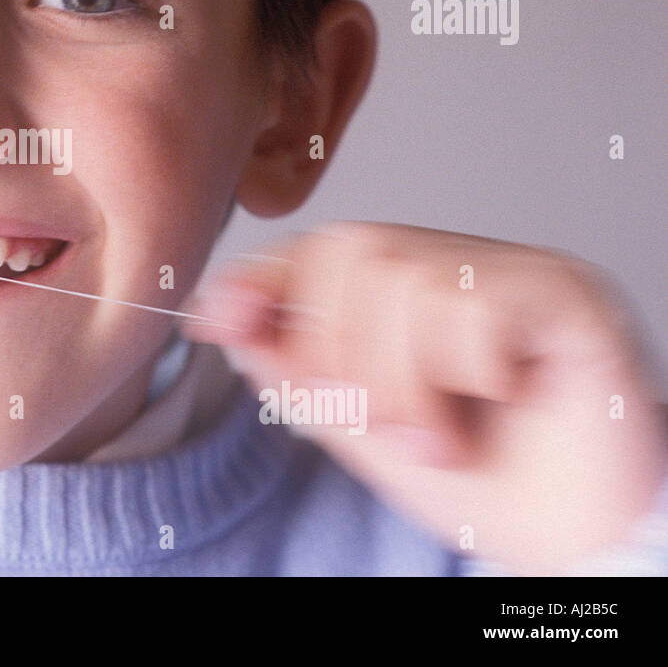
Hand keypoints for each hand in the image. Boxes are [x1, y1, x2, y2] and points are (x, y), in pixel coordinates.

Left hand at [182, 221, 667, 574]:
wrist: (573, 536)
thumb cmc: (476, 480)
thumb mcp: (358, 427)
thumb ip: (294, 368)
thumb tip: (219, 311)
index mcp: (400, 291)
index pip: (313, 253)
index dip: (260, 281)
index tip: (214, 320)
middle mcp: (453, 265)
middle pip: (349, 252)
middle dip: (340, 353)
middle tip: (383, 425)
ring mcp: (509, 270)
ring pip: (403, 279)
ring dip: (405, 382)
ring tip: (442, 437)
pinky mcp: (562, 291)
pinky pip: (471, 302)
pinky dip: (467, 372)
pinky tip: (500, 401)